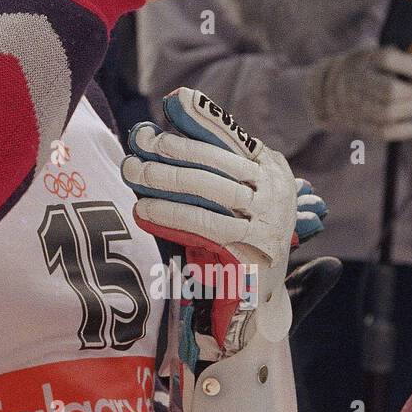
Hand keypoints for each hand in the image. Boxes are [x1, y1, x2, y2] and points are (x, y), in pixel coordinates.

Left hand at [122, 88, 311, 353]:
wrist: (249, 305)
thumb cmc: (226, 241)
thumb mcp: (219, 196)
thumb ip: (200, 162)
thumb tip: (162, 116)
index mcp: (272, 170)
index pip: (232, 138)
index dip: (200, 121)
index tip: (169, 106)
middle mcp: (278, 193)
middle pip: (216, 164)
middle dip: (172, 151)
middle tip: (137, 146)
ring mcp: (270, 224)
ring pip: (209, 191)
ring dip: (165, 180)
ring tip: (132, 173)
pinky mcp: (254, 254)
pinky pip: (205, 226)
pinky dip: (171, 215)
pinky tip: (144, 210)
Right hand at [304, 46, 411, 140]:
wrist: (328, 89)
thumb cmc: (365, 70)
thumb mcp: (375, 56)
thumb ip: (399, 58)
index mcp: (363, 61)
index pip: (388, 60)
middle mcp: (356, 82)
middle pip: (389, 90)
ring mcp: (354, 104)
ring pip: (388, 113)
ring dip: (410, 109)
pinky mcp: (356, 123)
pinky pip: (381, 131)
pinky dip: (401, 131)